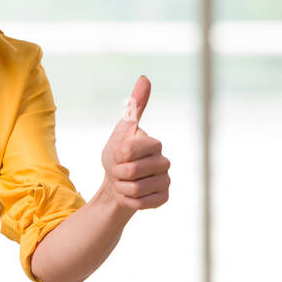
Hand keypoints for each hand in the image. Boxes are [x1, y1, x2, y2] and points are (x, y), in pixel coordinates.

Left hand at [100, 75, 169, 211]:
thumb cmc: (118, 154)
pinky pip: (140, 204)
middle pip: (131, 171)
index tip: (119, 154)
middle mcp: (164, 162)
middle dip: (117, 172)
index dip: (118, 154)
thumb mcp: (122, 129)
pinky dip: (128, 201)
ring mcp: (166, 181)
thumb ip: (135, 106)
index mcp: (155, 144)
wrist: (116, 182)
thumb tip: (145, 77)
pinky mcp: (163, 199)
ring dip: (121, 187)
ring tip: (124, 182)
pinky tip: (131, 195)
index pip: (130, 149)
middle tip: (119, 170)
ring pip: (134, 189)